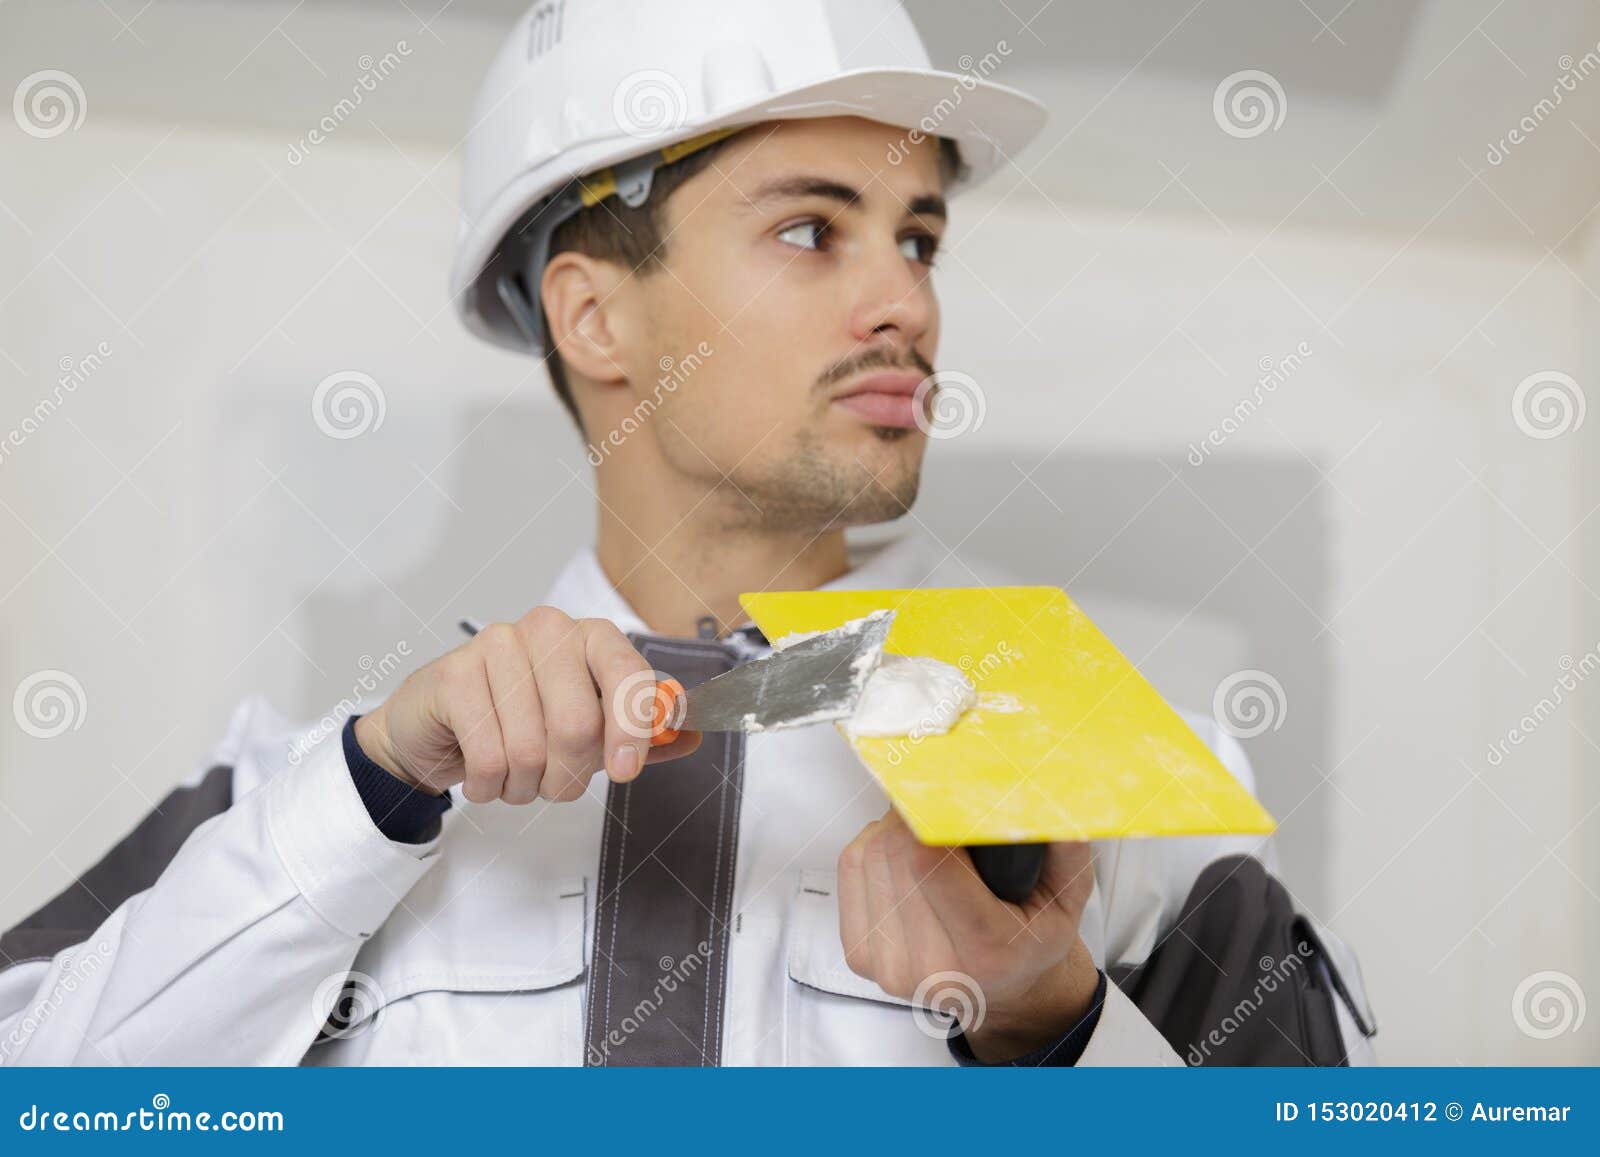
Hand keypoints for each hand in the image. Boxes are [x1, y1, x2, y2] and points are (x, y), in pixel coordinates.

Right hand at [353, 608, 700, 803]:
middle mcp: (548, 630)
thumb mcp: (590, 729)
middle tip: (554, 784)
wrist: (437, 727)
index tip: (624, 771)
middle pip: (578, 724)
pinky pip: (489, 756)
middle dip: (568, 776)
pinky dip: (490, 785)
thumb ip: (641, 732)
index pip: (627, 675)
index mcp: (591, 637)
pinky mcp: (454, 674)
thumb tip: (692, 735)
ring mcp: (496, 645)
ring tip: (515, 775)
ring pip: (531, 749)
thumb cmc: (521, 723)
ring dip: (525, 786)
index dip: (631, 730)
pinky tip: (484, 774)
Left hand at [837, 807, 1099, 1061]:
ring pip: (867, 856)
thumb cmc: (1031, 941)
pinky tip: (902, 855)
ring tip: (924, 832)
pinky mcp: (860, 955)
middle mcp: (932, 967)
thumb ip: (1064, 848)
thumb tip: (1049, 801)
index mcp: (986, 952)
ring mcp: (889, 965)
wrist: (1003, 991)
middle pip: (893, 853)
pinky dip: (872, 847)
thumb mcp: (1069, 898)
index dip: (927, 817)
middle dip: (911, 816)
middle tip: (936, 802)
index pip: (929, 864)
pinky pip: (851, 871)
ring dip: (891, 829)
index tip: (939, 791)